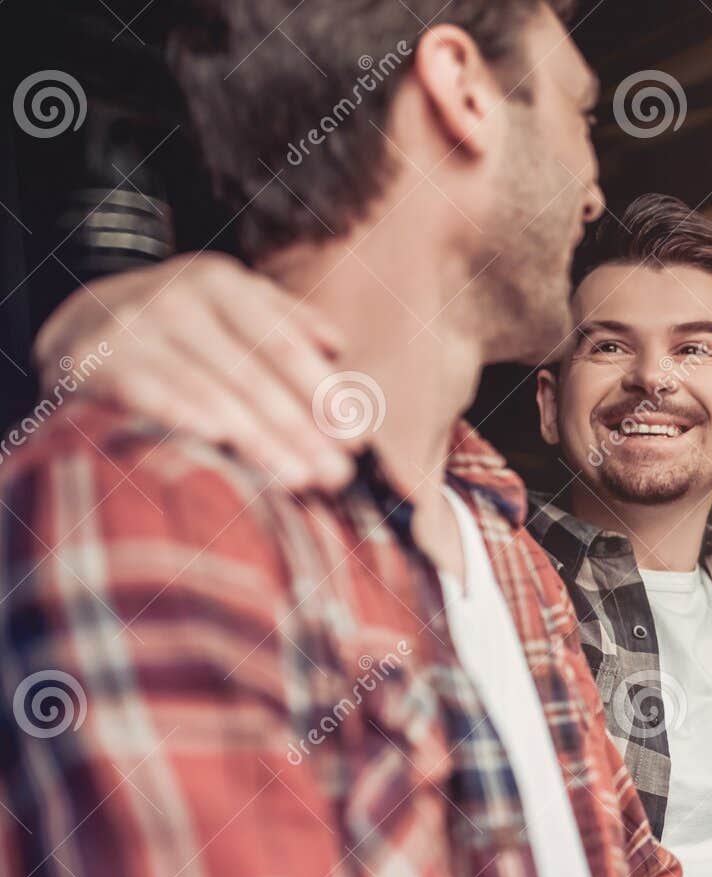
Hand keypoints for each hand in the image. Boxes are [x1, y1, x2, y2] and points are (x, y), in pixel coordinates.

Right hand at [32, 252, 355, 490]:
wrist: (79, 323)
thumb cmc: (181, 329)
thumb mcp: (231, 310)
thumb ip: (287, 325)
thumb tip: (338, 346)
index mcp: (222, 283)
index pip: (284, 344)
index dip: (324, 391)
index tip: (355, 436)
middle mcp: (177, 297)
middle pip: (253, 374)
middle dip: (301, 429)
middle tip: (337, 474)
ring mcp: (132, 327)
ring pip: (211, 392)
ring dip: (260, 442)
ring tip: (299, 480)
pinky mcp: (92, 361)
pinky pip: (150, 395)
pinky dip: (185, 417)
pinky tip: (221, 444)